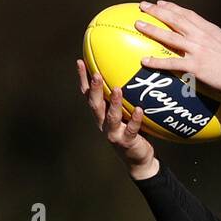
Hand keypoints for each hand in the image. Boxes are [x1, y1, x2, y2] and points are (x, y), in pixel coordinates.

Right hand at [76, 59, 158, 180]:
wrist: (139, 160)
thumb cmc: (133, 131)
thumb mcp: (125, 112)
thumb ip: (125, 97)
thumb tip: (131, 71)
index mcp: (100, 115)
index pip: (88, 94)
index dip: (83, 79)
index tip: (80, 61)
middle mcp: (103, 124)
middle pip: (95, 104)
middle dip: (95, 89)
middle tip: (96, 74)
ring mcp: (114, 134)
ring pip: (111, 117)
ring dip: (114, 103)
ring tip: (117, 89)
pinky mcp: (127, 142)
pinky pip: (131, 129)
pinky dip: (135, 120)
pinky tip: (140, 110)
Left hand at [134, 0, 220, 94]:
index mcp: (209, 29)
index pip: (187, 14)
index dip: (172, 8)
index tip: (160, 3)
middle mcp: (200, 36)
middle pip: (174, 19)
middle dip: (156, 11)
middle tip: (142, 6)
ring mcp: (197, 50)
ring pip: (169, 36)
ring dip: (152, 29)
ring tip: (138, 24)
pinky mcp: (195, 66)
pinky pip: (171, 63)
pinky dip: (157, 61)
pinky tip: (145, 61)